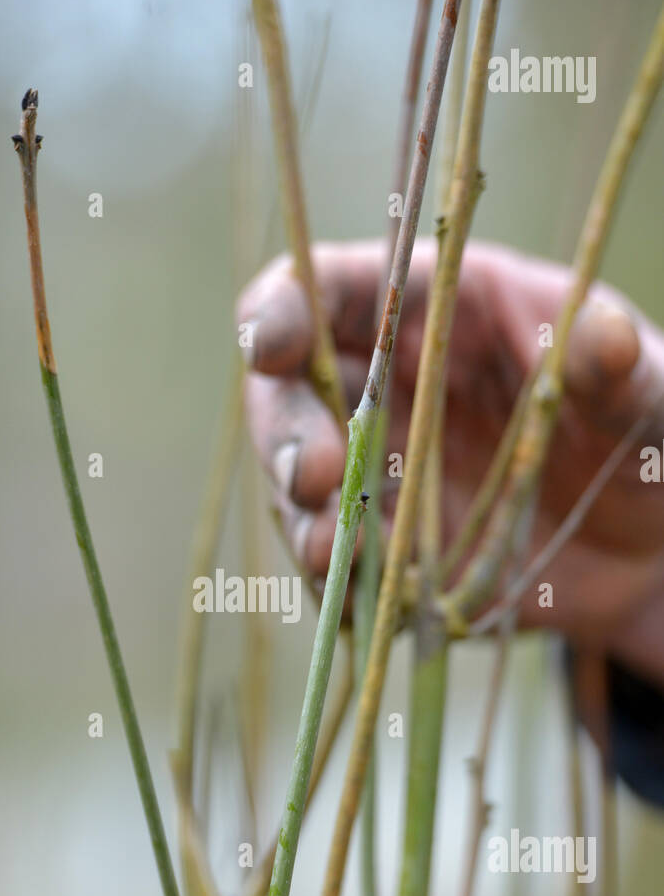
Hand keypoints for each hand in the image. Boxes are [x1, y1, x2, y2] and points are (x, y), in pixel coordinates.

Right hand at [239, 239, 663, 685]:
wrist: (652, 545)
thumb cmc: (646, 429)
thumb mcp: (651, 389)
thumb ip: (622, 368)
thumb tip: (601, 342)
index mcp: (436, 312)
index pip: (331, 291)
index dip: (283, 310)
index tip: (271, 347)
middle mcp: (389, 390)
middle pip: (286, 396)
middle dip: (285, 435)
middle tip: (319, 479)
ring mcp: (382, 478)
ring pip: (300, 493)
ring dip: (304, 522)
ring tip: (333, 552)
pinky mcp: (387, 556)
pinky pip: (339, 574)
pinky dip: (340, 590)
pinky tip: (362, 604)